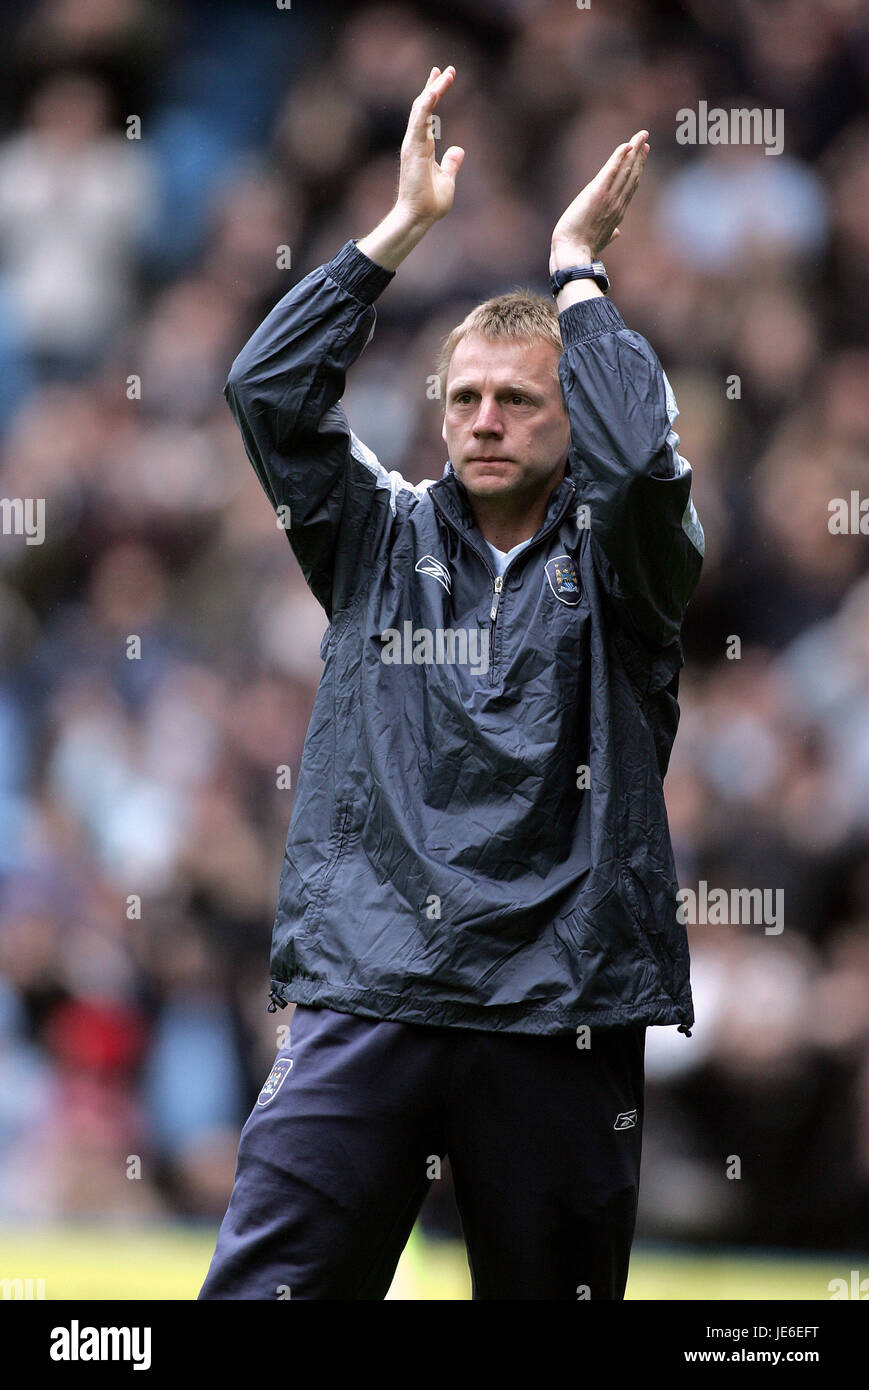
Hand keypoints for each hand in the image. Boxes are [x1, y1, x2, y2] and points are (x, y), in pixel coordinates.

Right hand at [396, 65, 464, 227]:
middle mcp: (416, 141)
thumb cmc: (430, 203)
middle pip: (423, 106)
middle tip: (446, 69)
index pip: (428, 114)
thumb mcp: (447, 178)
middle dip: (434, 86)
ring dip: (433, 90)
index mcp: (424, 146)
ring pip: (421, 109)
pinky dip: (426, 104)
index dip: (435, 94)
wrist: (419, 217)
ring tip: (445, 73)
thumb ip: (451, 163)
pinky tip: (433, 90)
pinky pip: (419, 121)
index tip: (444, 77)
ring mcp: (413, 144)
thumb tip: (459, 150)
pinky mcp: (413, 149)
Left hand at [550, 130, 648, 269]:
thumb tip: (617, 232)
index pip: (630, 186)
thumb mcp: (600, 240)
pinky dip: (619, 157)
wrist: (573, 255)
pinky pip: (611, 171)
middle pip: (632, 174)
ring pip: (625, 170)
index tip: (642, 154)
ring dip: (633, 150)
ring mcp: (608, 198)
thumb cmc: (582, 249)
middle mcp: (617, 203)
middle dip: (639, 155)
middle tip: (645, 138)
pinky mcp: (596, 194)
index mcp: (617, 212)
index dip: (637, 168)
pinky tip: (626, 145)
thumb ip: (610, 233)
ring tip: (640, 136)